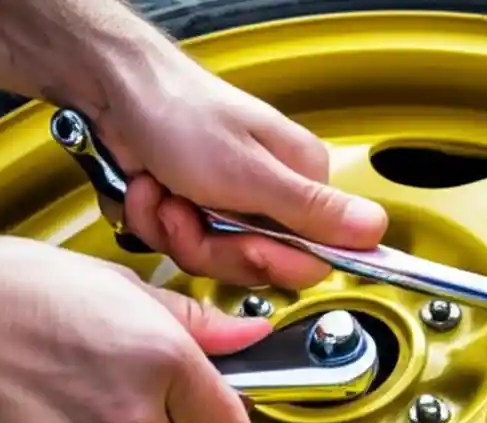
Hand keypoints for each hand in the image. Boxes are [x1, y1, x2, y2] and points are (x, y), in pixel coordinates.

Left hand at [92, 56, 387, 289]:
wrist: (112, 92)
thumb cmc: (180, 114)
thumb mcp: (251, 173)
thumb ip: (313, 210)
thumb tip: (375, 230)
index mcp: (301, 182)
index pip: (311, 257)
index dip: (272, 261)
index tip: (243, 243)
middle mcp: (269, 197)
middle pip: (255, 265)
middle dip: (210, 245)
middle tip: (189, 210)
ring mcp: (228, 206)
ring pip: (212, 259)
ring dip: (175, 230)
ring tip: (163, 192)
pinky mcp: (192, 210)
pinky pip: (179, 245)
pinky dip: (153, 222)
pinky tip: (148, 189)